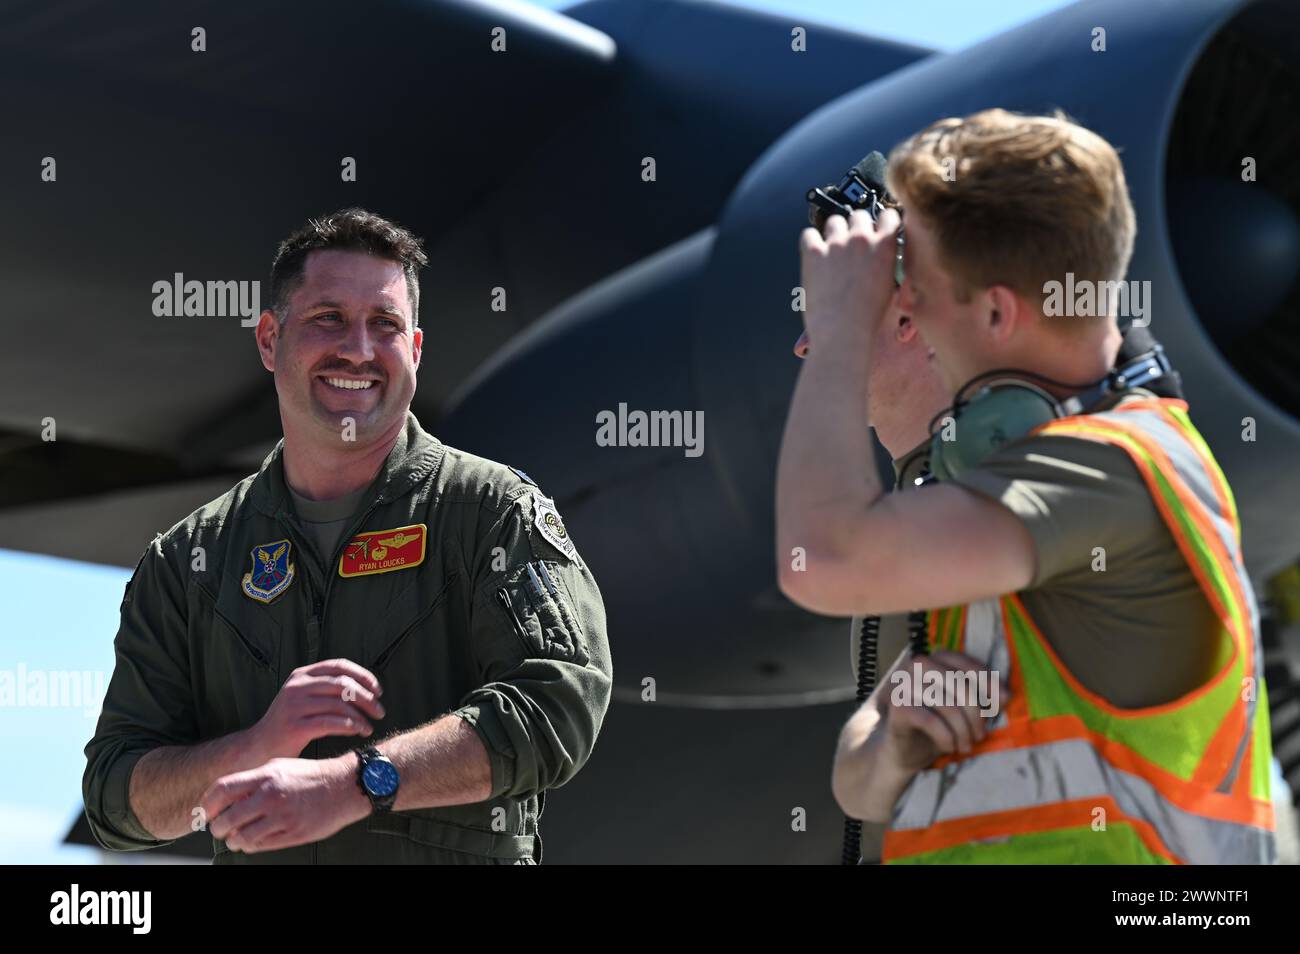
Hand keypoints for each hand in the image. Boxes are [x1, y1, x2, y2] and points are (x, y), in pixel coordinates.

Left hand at [202, 755, 368, 853]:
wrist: (345, 786)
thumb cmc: (311, 776)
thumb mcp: (280, 767)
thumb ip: (253, 780)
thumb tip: (226, 795)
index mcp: (266, 776)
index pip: (222, 790)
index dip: (206, 804)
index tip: (203, 811)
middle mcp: (271, 797)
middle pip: (226, 820)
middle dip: (217, 828)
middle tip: (218, 828)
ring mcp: (282, 817)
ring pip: (241, 838)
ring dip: (233, 840)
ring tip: (235, 837)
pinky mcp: (293, 834)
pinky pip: (260, 846)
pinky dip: (250, 845)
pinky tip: (253, 839)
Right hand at [248, 658, 385, 760]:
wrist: (259, 746)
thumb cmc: (290, 722)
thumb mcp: (304, 697)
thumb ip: (326, 688)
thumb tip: (365, 688)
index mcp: (301, 675)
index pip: (339, 666)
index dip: (363, 675)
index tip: (378, 690)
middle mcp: (296, 686)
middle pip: (343, 685)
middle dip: (367, 698)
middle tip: (380, 712)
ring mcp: (294, 705)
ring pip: (339, 705)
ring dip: (360, 716)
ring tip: (369, 727)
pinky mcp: (294, 726)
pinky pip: (331, 723)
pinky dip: (350, 726)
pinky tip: (358, 731)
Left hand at [798, 207, 900, 346]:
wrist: (843, 333)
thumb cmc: (868, 318)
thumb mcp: (891, 287)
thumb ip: (887, 263)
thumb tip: (881, 255)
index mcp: (885, 246)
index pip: (889, 215)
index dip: (882, 223)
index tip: (877, 230)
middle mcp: (861, 238)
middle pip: (859, 215)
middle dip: (856, 228)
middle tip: (852, 247)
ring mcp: (836, 243)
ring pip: (834, 221)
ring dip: (834, 233)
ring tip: (832, 254)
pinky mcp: (813, 252)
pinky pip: (808, 234)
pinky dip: (810, 243)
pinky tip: (814, 257)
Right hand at [879, 650, 1004, 772]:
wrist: (905, 749)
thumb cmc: (939, 725)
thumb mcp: (965, 710)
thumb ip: (983, 698)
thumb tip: (1006, 696)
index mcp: (937, 659)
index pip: (968, 665)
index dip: (989, 683)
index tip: (1003, 703)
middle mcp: (919, 665)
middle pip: (959, 685)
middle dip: (976, 714)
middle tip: (980, 735)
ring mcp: (905, 684)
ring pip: (946, 704)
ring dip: (962, 730)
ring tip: (966, 746)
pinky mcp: (898, 706)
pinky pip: (930, 720)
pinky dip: (946, 737)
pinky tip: (949, 746)